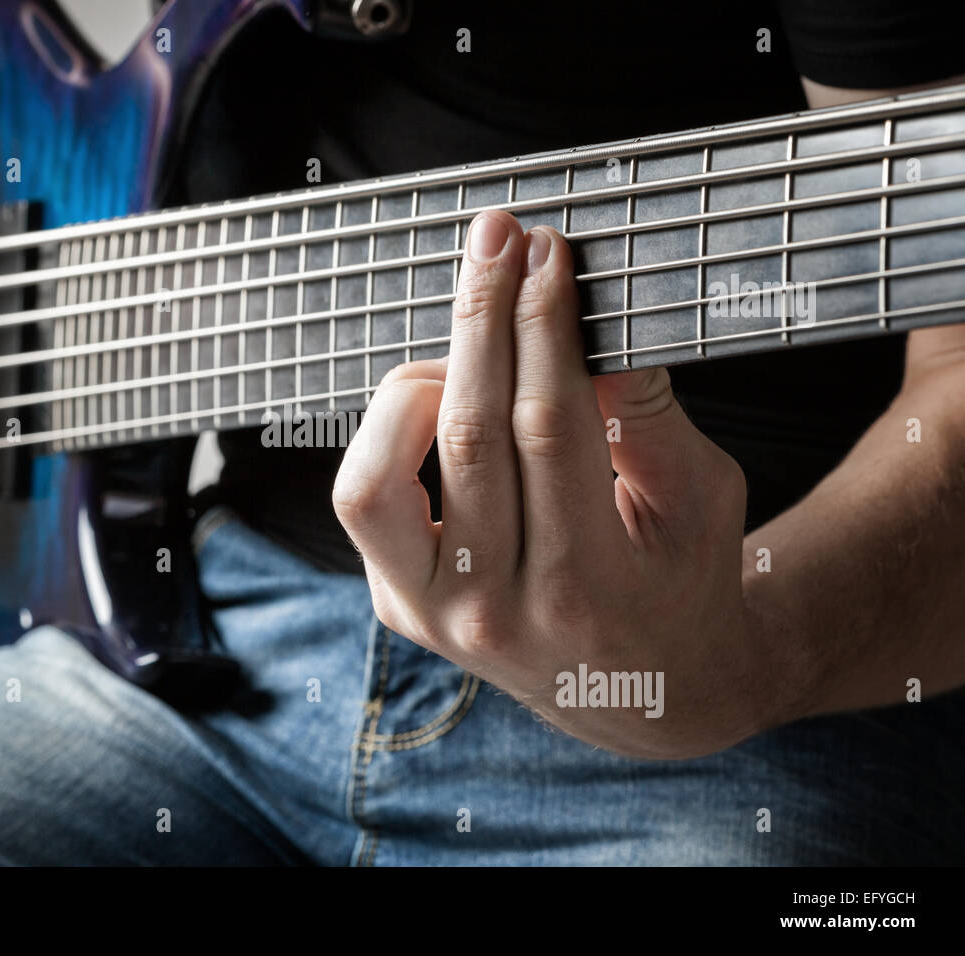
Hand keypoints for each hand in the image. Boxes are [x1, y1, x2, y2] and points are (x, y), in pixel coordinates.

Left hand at [333, 212, 786, 758]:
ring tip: (473, 339)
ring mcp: (432, 617)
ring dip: (422, 380)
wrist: (644, 689)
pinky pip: (365, 499)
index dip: (543, 326)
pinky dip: (393, 433)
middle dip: (482, 318)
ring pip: (377, 476)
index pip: (551, 426)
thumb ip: (650, 416)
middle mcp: (494, 613)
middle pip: (468, 436)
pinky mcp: (395, 606)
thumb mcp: (696, 500)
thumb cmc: (679, 579)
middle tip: (497, 240)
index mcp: (587, 588)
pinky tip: (443, 398)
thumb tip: (584, 326)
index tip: (546, 252)